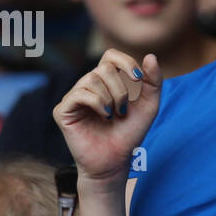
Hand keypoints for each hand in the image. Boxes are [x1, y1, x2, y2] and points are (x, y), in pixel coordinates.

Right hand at [53, 50, 162, 186]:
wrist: (115, 160)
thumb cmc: (130, 132)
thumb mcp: (150, 104)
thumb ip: (153, 80)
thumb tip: (150, 55)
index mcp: (106, 80)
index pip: (110, 55)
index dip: (126, 62)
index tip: (139, 79)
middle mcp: (87, 85)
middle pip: (104, 68)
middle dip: (121, 89)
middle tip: (123, 110)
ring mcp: (73, 97)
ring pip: (92, 79)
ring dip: (111, 98)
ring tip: (113, 116)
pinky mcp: (62, 110)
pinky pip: (79, 94)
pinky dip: (98, 103)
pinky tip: (104, 116)